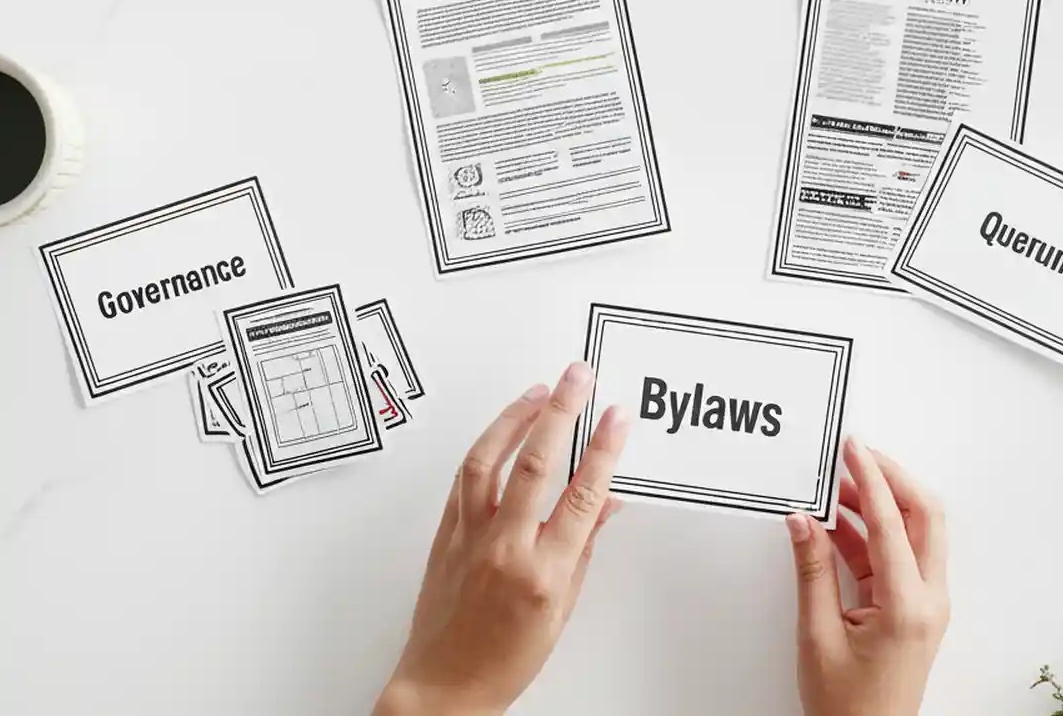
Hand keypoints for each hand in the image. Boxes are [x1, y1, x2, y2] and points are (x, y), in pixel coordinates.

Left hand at [375, 363, 629, 715]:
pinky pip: (464, 480)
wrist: (444, 687)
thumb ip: (583, 548)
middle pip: (537, 464)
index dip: (604, 450)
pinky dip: (485, 447)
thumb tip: (605, 502)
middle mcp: (504, 549)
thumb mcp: (562, 609)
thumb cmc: (504, 660)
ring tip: (538, 392)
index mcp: (543, 572)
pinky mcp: (445, 535)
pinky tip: (502, 429)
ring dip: (515, 418)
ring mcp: (470, 538)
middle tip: (578, 377)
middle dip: (562, 412)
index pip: (582, 496)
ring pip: (490, 461)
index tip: (617, 418)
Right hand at [786, 438, 948, 715]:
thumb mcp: (817, 635)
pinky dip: (871, 535)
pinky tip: (838, 526)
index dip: (871, 479)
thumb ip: (811, 572)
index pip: (892, 524)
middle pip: (924, 517)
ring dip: (879, 506)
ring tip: (836, 490)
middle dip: (891, 479)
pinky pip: (899, 557)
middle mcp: (928, 601)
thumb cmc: (848, 707)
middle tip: (856, 455)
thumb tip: (802, 521)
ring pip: (914, 534)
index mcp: (907, 606)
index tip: (854, 448)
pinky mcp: (914, 609)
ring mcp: (926, 604)